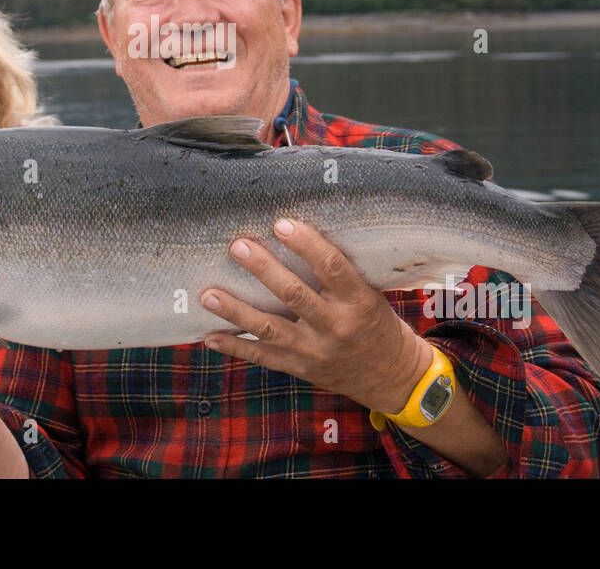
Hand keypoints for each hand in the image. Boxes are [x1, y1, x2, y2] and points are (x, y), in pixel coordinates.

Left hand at [200, 217, 431, 413]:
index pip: (332, 267)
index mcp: (359, 300)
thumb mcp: (369, 292)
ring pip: (271, 329)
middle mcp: (336, 326)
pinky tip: (210, 336)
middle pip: (294, 295)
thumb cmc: (375, 321)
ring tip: (208, 294)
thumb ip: (337, 273)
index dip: (307, 244)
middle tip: (238, 246)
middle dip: (263, 269)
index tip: (281, 223)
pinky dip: (235, 348)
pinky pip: (263, 358)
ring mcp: (316, 351)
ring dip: (236, 311)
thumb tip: (294, 234)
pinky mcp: (301, 369)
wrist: (391, 375)